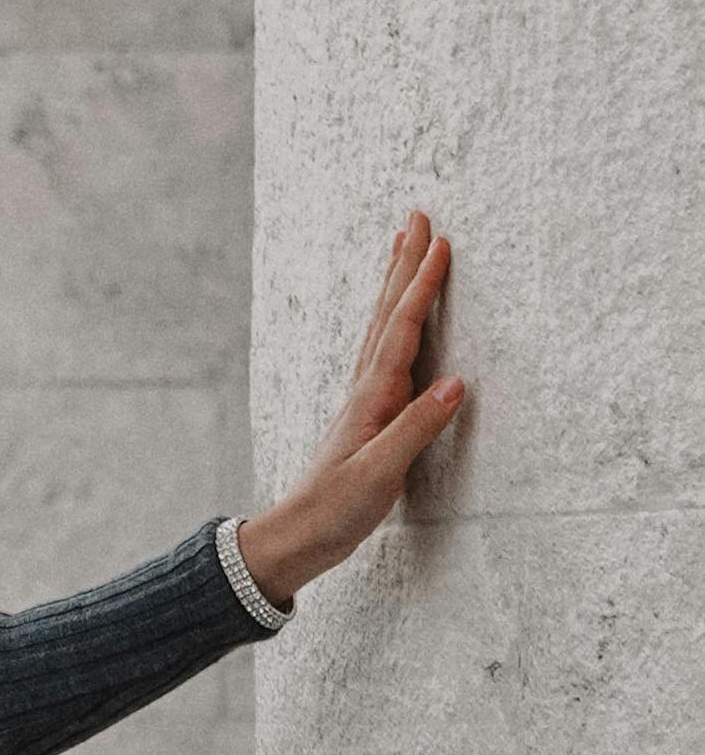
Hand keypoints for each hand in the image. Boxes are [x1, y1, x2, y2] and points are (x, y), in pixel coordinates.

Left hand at [236, 212, 467, 607]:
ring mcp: (365, 399)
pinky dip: (395, 323)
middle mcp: (366, 389)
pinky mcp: (368, 414)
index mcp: (372, 398)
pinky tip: (398, 319)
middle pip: (388, 314)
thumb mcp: (379, 474)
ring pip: (384, 327)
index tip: (440, 244)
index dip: (421, 287)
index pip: (402, 330)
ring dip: (396, 284)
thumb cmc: (337, 510)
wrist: (299, 537)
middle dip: (404, 265)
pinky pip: (385, 352)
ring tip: (405, 247)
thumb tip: (455, 383)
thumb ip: (416, 429)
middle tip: (418, 217)